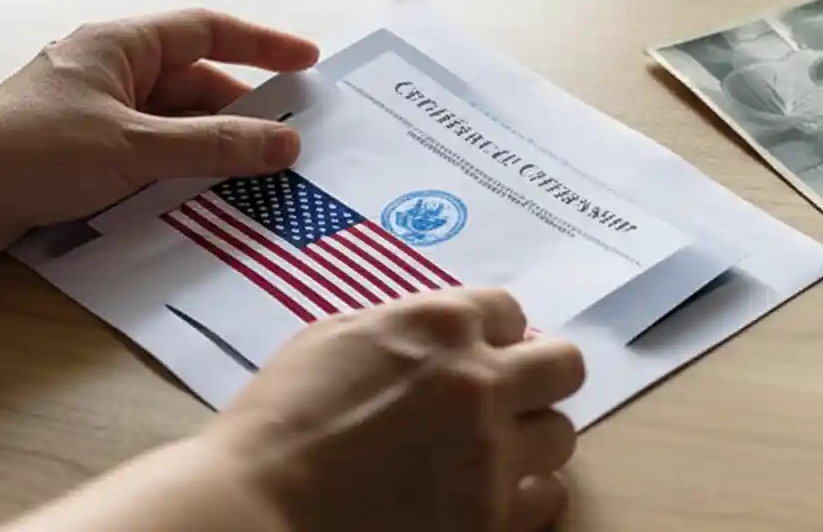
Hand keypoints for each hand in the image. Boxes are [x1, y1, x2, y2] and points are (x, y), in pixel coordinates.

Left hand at [0, 8, 318, 256]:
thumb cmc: (31, 153)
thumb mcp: (135, 148)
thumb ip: (214, 145)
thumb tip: (285, 143)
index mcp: (120, 46)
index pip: (207, 30)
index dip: (262, 43)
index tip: (309, 61)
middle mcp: (111, 73)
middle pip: (196, 85)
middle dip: (243, 114)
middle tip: (292, 145)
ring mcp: (97, 116)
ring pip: (175, 127)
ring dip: (212, 151)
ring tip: (260, 180)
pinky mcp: (84, 157)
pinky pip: (151, 158)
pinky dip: (181, 174)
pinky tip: (207, 200)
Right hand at [0, 289, 585, 531]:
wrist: (259, 505)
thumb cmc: (279, 419)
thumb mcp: (332, 338)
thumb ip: (401, 325)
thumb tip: (447, 333)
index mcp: (438, 324)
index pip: (509, 310)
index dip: (496, 331)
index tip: (483, 351)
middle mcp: (480, 380)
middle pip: (563, 365)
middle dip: (540, 374)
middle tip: (512, 393)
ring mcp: (492, 452)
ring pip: (561, 434)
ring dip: (532, 437)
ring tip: (495, 450)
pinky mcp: (493, 515)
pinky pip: (547, 496)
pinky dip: (525, 492)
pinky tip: (492, 492)